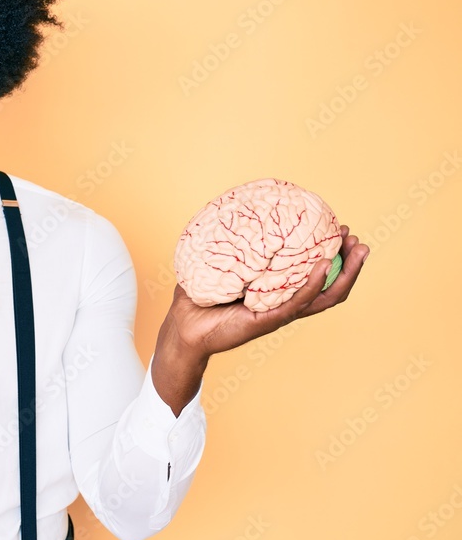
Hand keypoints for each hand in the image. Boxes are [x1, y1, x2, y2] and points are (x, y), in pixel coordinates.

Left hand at [152, 225, 368, 413]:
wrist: (182, 327)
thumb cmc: (198, 299)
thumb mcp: (220, 267)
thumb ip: (230, 245)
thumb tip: (234, 211)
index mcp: (277, 292)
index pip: (314, 275)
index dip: (333, 256)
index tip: (340, 230)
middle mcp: (284, 303)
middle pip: (330, 286)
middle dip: (350, 264)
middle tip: (357, 240)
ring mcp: (278, 312)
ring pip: (323, 296)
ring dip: (344, 273)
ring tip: (356, 250)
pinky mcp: (267, 320)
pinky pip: (297, 302)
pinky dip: (313, 284)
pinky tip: (322, 265)